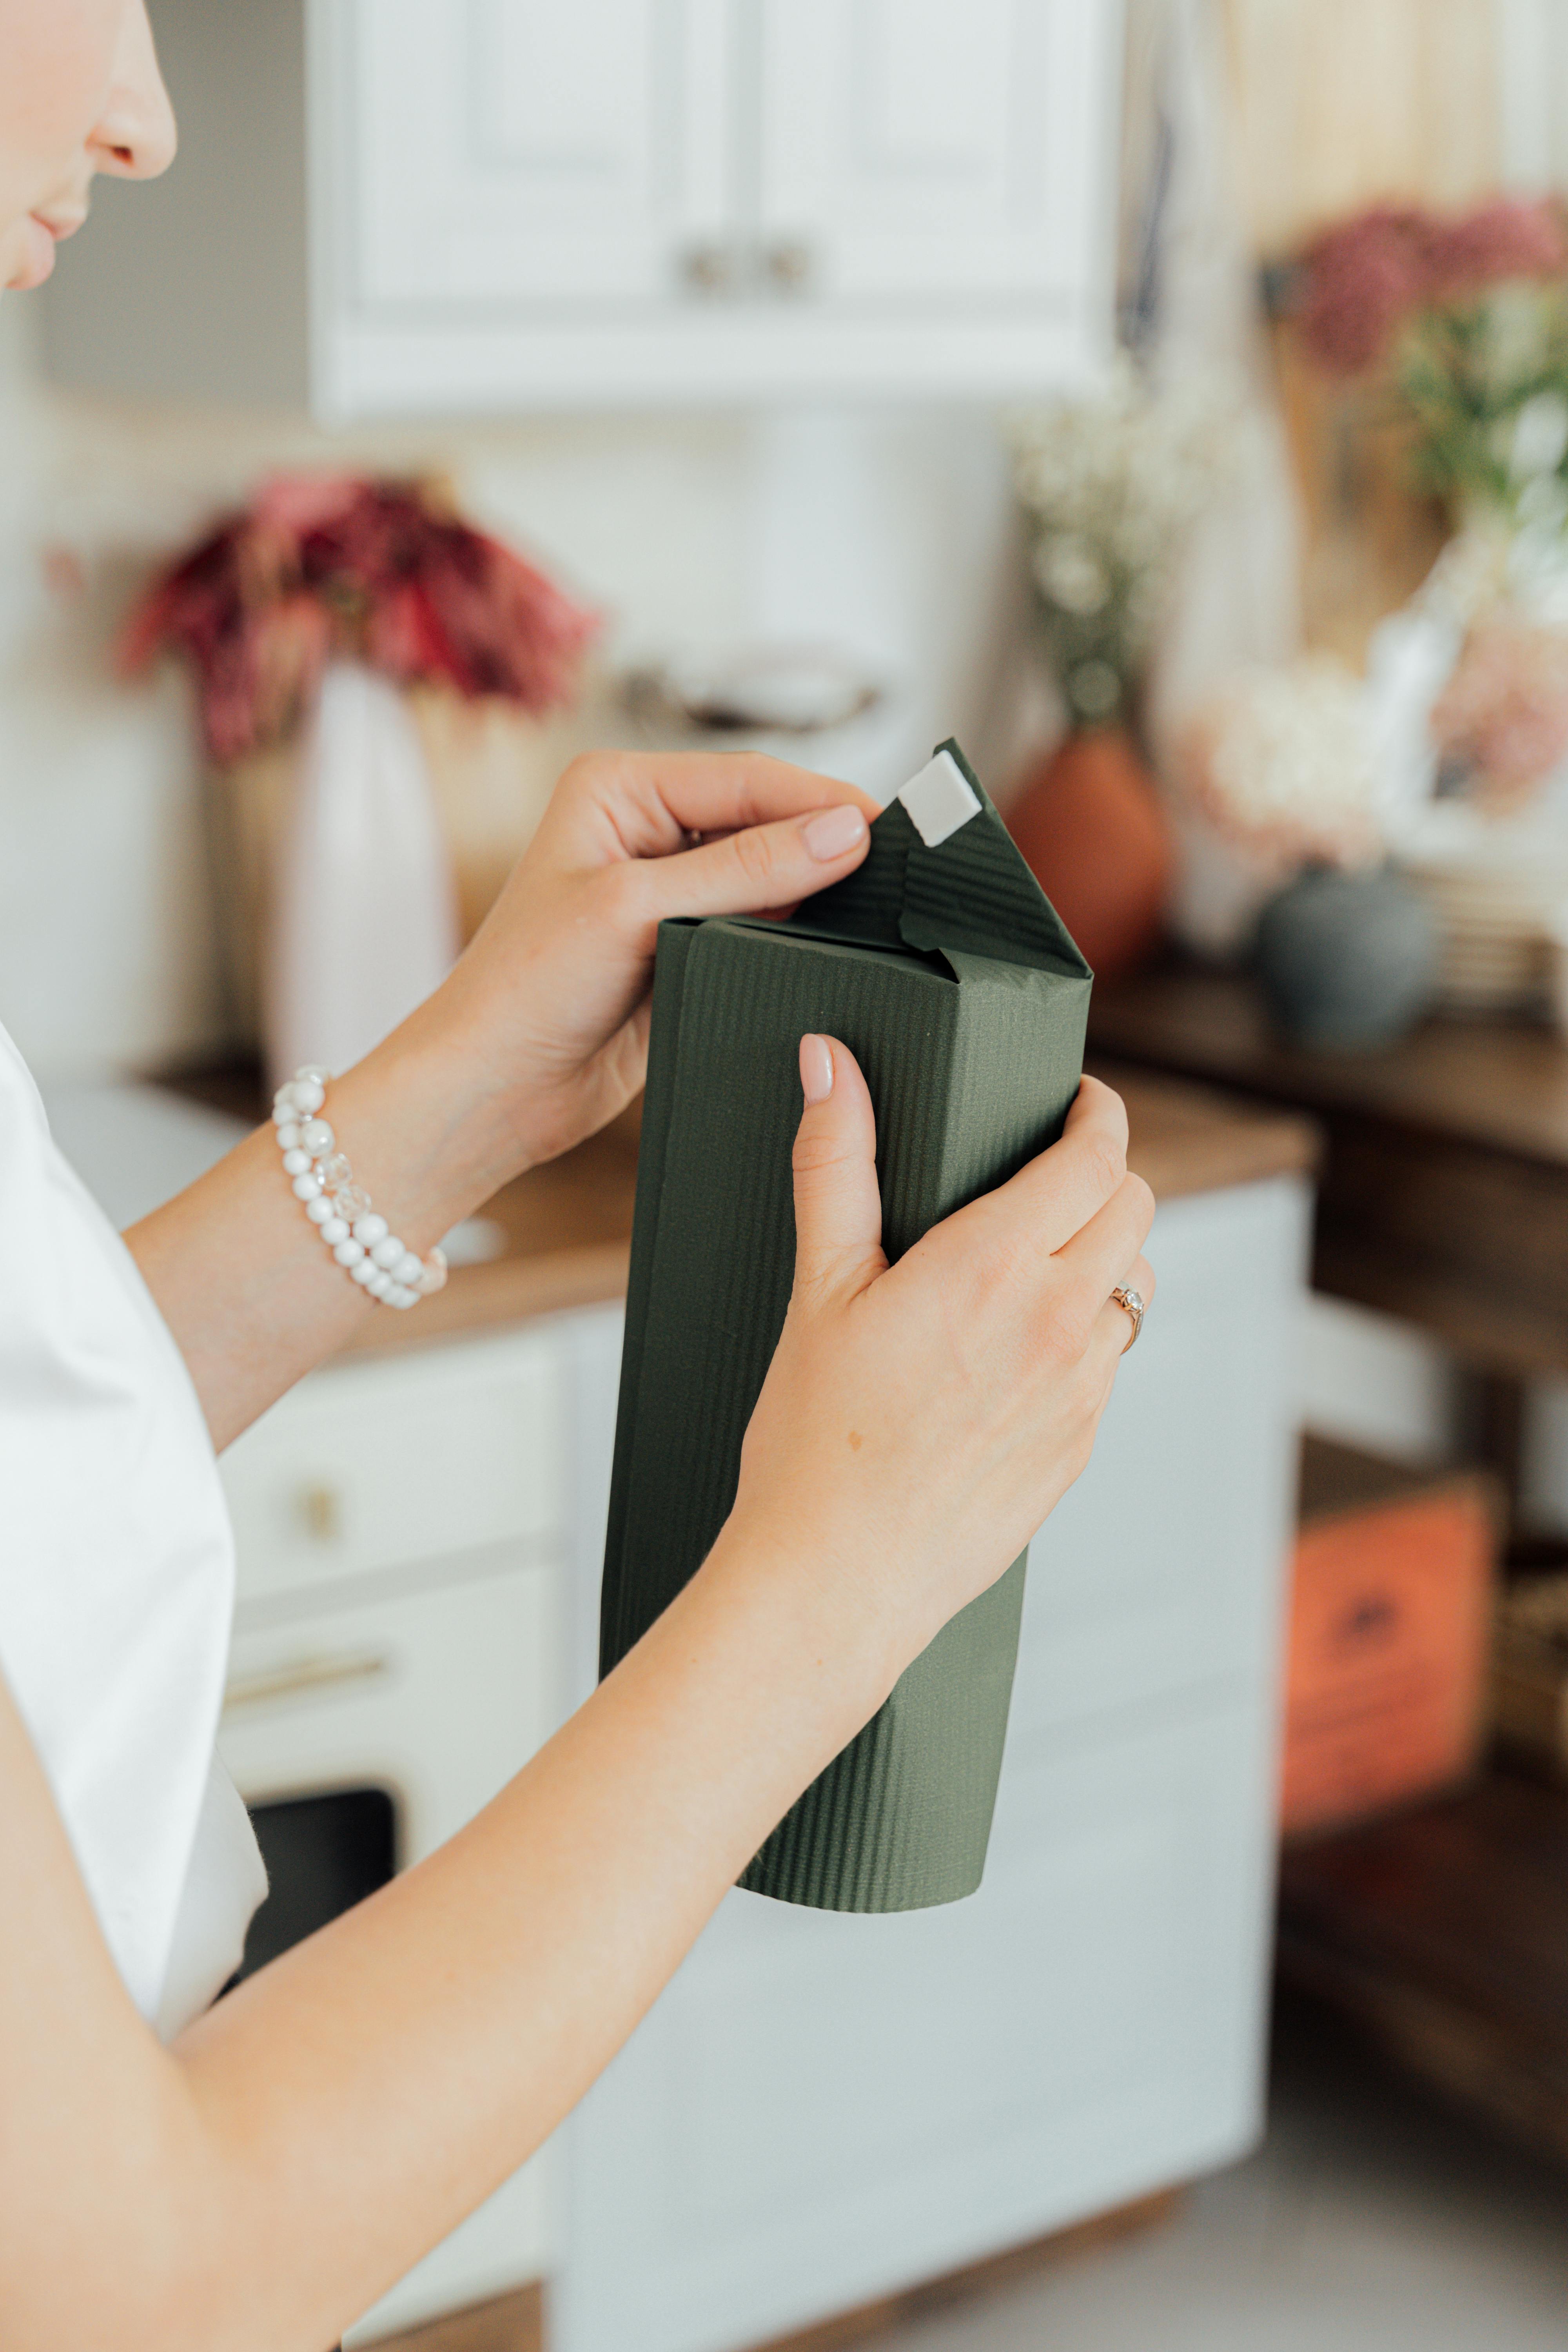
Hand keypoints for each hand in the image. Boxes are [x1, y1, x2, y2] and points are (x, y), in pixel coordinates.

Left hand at [432, 749, 880, 1173]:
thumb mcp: (637, 909)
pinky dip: (795, 935)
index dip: (821, 798)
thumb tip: (844, 832)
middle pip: (765, 819)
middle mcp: (646, 830)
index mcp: (620, 788)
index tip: (888, 826)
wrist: (494, 1087)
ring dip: (814, 891)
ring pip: (771, 875)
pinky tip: (828, 944)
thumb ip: (746, 869)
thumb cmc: (526, 986)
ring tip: (870, 905)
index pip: (747, 777)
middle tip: (894, 868)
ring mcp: (670, 892)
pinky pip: (762, 928)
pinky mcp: (688, 948)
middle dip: (824, 841)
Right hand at [721, 1047, 1154, 1701]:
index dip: (1100, 1113)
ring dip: (1101, 1259)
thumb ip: (834, 1161)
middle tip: (1052, 1175)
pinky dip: (1082, 1335)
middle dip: (1104, 1177)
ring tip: (1034, 1263)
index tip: (1079, 1103)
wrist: (835, 1577)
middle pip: (1136, 1208)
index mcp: (993, 1266)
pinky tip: (1016, 1349)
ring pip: (1134, 1287)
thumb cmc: (813, 1439)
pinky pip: (1109, 1362)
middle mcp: (1056, 1321)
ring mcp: (1079, 1389)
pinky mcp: (1080, 1444)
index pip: (1098, 1155)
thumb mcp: (818, 1286)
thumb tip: (828, 1059)